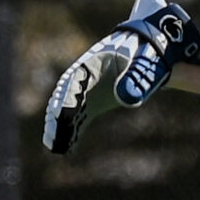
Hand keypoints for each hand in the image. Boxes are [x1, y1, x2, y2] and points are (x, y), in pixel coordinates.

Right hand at [41, 0, 199, 155]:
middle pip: (64, 98)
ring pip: (67, 110)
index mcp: (92, 64)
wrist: (147, 50)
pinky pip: (78, 118)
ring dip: (60, 128)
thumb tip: (126, 99)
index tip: (62, 117)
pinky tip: (66, 148)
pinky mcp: (91, 103)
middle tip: (52, 138)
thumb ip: (135, 79)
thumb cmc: (145, 55)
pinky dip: (72, 131)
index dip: (67, 99)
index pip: (74, 82)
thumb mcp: (143, 63)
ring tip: (55, 148)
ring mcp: (86, 91)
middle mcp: (83, 78)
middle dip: (57, 118)